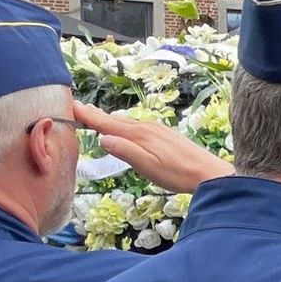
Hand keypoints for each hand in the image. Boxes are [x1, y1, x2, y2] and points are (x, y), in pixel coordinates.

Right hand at [72, 102, 232, 192]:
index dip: (88, 116)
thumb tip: (103, 138)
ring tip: (96, 114)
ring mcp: (158, 129)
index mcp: (139, 135)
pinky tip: (125, 127)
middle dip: (96, 114)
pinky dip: (125, 124)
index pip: (108, 124)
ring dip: (110, 119)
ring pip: (128, 122)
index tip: (71, 107)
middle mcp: (147, 127)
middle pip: (116, 120)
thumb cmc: (178, 174)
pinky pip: (138, 126)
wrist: (209, 173)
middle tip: (78, 107)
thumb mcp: (148, 167)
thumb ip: (126, 152)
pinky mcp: (165, 134)